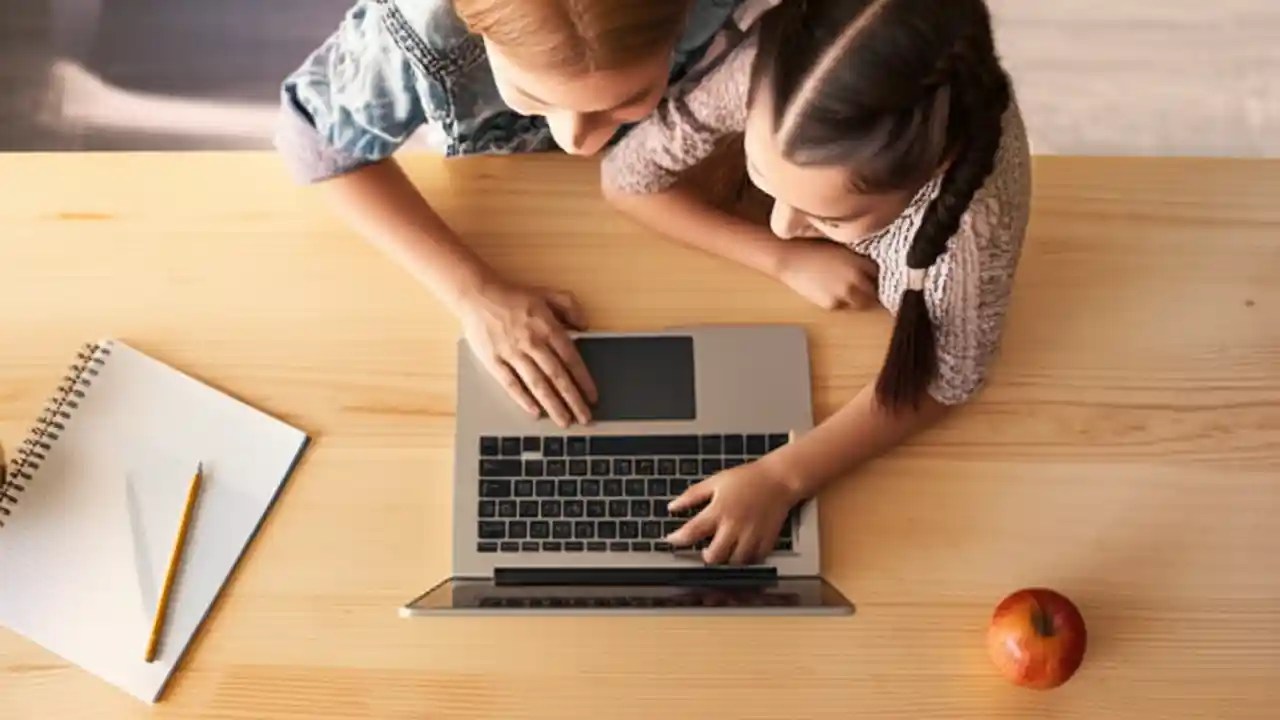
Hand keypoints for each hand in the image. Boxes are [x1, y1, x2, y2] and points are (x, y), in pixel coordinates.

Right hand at [457, 281, 597, 426]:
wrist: (477, 295)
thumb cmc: (513, 296)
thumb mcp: (547, 293)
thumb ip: (570, 307)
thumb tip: (585, 327)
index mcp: (547, 328)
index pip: (571, 359)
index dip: (584, 380)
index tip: (592, 397)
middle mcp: (532, 343)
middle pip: (557, 376)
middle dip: (573, 400)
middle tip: (584, 418)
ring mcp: (512, 353)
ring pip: (537, 384)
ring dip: (552, 404)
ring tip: (564, 420)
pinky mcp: (493, 360)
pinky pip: (510, 383)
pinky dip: (523, 398)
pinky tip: (534, 411)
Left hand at [665, 460, 802, 564]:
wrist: (778, 479)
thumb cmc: (747, 478)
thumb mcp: (714, 481)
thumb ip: (692, 496)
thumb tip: (673, 506)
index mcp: (719, 510)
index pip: (692, 532)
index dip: (677, 539)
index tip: (671, 540)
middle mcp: (735, 526)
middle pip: (714, 555)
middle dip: (705, 556)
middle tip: (704, 550)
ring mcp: (752, 535)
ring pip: (735, 561)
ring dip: (726, 559)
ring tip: (724, 551)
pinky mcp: (766, 540)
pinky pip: (754, 560)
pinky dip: (746, 560)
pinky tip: (741, 551)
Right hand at [775, 239, 878, 310]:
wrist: (789, 258)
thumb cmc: (811, 247)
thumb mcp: (841, 247)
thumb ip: (857, 259)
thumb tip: (868, 268)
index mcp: (860, 262)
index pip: (879, 274)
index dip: (874, 274)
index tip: (872, 275)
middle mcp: (857, 280)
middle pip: (874, 292)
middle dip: (870, 289)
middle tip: (862, 285)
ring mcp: (845, 294)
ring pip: (862, 303)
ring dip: (858, 298)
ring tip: (845, 288)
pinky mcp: (832, 304)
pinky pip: (844, 306)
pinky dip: (841, 301)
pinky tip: (830, 290)